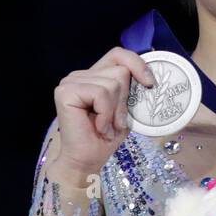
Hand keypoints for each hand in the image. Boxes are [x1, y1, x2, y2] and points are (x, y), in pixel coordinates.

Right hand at [51, 47, 156, 176]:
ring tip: (106, 126)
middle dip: (124, 100)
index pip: (118, 54)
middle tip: (116, 121)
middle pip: (120, 71)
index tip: (150, 84)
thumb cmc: (105, 137)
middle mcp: (81, 75)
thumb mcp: (125, 109)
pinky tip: (99, 127)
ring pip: (112, 83)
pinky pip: (100, 93)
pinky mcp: (66, 91)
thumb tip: (148, 77)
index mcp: (94, 75)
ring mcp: (71, 81)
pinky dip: (105, 113)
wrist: (86, 160)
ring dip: (115, 110)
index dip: (137, 64)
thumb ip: (131, 89)